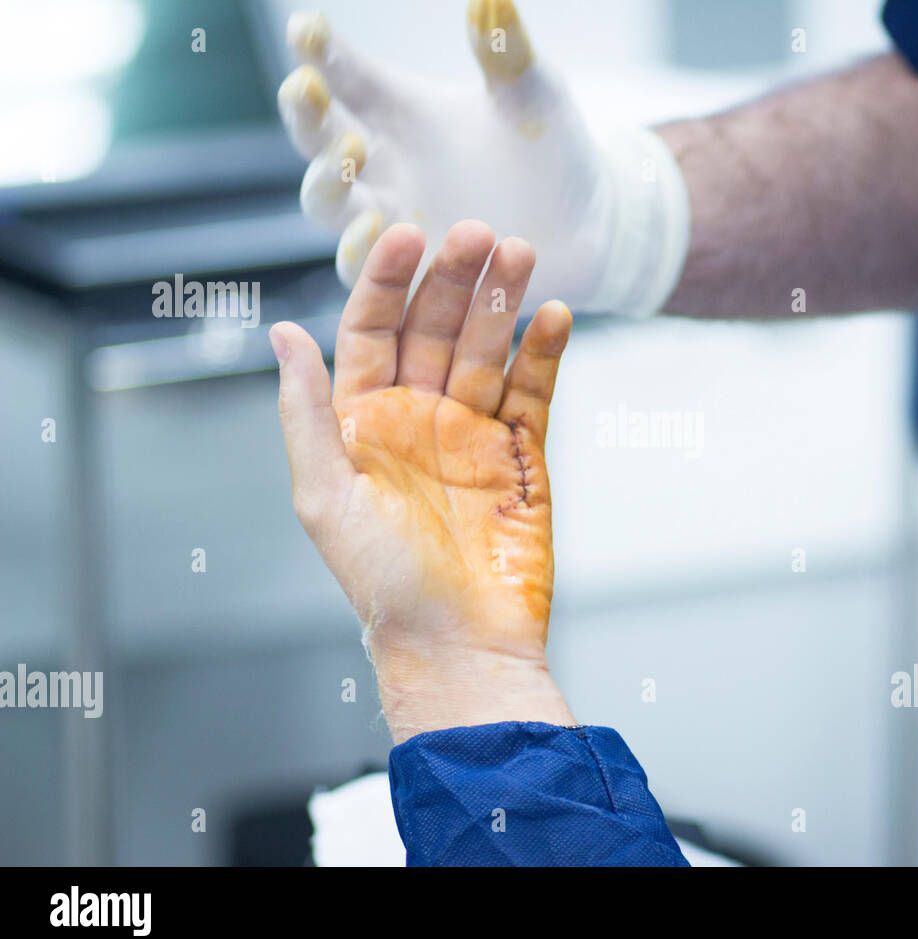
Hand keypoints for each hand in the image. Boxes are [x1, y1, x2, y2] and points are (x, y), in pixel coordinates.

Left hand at [271, 220, 576, 740]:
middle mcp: (417, 417)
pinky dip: (545, 352)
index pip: (372, 331)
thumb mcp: (325, 497)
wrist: (460, 644)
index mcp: (363, 422)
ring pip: (489, 349)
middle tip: (479, 231)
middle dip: (454, 278)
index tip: (409, 236)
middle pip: (436, 328)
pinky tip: (552, 315)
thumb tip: (281, 332)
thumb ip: (306, 412)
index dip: (388, 282)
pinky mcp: (524, 453)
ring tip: (520, 256)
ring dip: (503, 301)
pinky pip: (535, 391)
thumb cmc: (385, 583)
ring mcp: (473, 432)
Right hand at [276, 0, 688, 314]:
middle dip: (306, 113)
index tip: (306, 30)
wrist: (590, 226)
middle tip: (308, 87)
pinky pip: (368, 269)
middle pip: (319, 138)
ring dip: (327, 181)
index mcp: (400, 112)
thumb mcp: (534, 98)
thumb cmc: (554, 151)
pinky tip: (373, 234)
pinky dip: (362, 252)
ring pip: (331, 204)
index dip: (318, 51)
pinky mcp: (410, 275)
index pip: (344, 75)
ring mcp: (391, 222)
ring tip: (346, 157)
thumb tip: (491, 0)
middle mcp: (383, 166)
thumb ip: (506, 53)